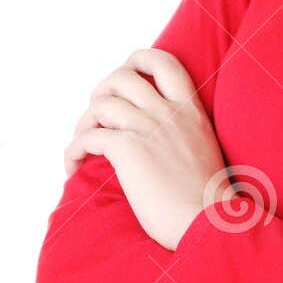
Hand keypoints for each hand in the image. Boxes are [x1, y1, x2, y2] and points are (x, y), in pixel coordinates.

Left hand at [63, 48, 231, 250]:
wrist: (209, 223)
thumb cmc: (207, 201)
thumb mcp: (203, 151)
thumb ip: (182, 134)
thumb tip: (154, 139)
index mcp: (191, 111)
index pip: (164, 62)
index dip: (139, 60)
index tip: (128, 73)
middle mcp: (169, 113)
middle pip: (122, 77)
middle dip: (102, 91)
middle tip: (99, 116)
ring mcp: (148, 128)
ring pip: (100, 104)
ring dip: (84, 123)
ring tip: (85, 145)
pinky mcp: (128, 149)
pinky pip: (87, 137)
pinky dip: (73, 150)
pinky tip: (74, 167)